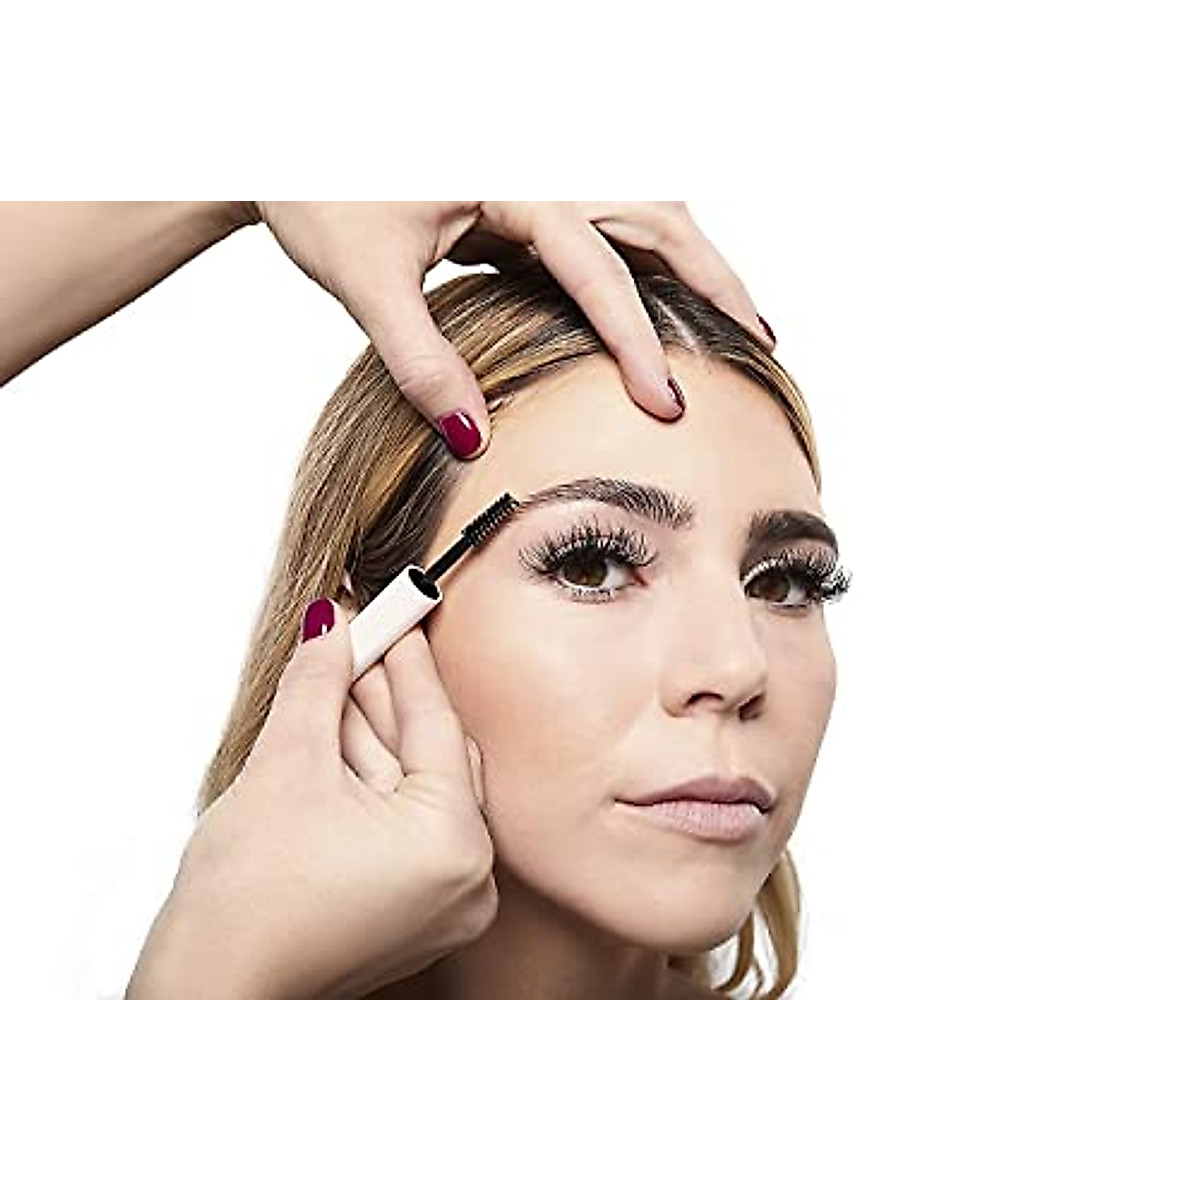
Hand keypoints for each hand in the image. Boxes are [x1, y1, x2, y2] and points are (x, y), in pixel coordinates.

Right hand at [126, 599, 496, 998]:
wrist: (204, 992)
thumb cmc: (245, 903)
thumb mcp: (289, 763)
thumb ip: (320, 684)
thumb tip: (332, 626)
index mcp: (456, 845)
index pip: (436, 723)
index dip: (407, 657)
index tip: (395, 609)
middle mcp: (467, 879)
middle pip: (427, 754)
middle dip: (383, 692)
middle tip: (358, 633)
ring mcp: (441, 902)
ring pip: (410, 788)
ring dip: (368, 731)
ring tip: (336, 672)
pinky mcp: (411, 912)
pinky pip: (400, 825)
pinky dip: (367, 781)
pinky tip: (335, 730)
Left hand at [243, 201, 773, 457]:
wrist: (289, 139)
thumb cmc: (319, 193)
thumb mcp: (365, 280)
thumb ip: (420, 360)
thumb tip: (474, 438)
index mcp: (509, 176)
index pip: (596, 266)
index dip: (637, 339)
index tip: (668, 403)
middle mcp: (541, 161)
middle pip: (657, 215)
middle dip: (715, 283)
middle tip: (763, 347)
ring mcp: (542, 167)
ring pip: (647, 208)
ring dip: (698, 263)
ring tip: (743, 322)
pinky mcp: (532, 187)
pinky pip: (614, 219)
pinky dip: (654, 260)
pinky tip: (669, 299)